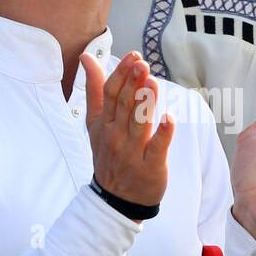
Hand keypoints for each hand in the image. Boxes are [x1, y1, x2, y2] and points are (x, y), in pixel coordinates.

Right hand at [81, 51, 173, 209]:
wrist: (115, 199)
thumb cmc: (109, 154)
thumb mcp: (96, 124)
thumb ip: (95, 90)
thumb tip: (87, 58)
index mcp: (104, 123)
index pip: (110, 94)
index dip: (121, 74)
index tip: (133, 56)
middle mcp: (116, 136)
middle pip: (124, 105)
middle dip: (133, 83)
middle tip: (142, 63)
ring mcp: (132, 152)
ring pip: (139, 123)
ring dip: (145, 102)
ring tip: (152, 82)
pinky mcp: (150, 166)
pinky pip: (157, 148)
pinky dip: (163, 133)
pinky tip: (168, 118)